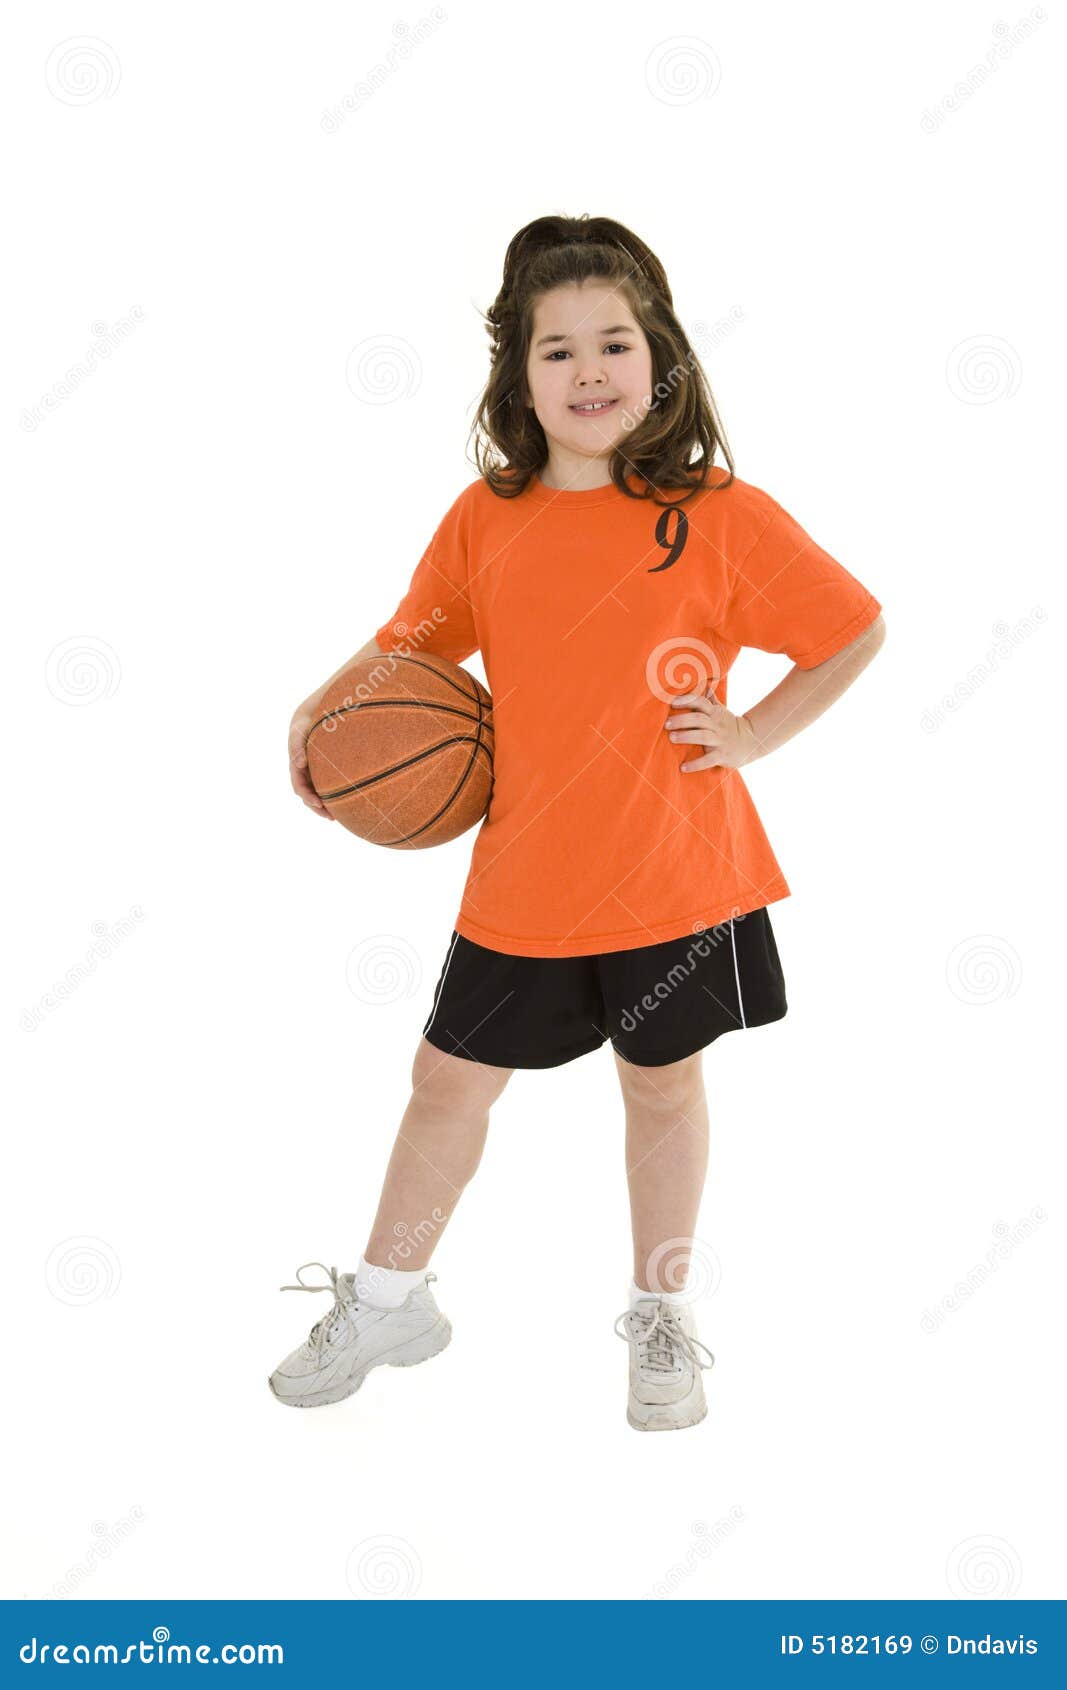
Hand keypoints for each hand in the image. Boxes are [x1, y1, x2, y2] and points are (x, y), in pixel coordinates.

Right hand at [288, 698, 334, 818]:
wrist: (316, 714)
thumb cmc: (306, 722)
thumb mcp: (299, 730)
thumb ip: (296, 744)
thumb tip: (298, 763)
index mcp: (296, 765)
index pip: (299, 786)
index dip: (308, 797)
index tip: (319, 803)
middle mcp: (303, 771)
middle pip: (308, 795)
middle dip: (317, 807)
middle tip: (330, 817)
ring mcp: (313, 771)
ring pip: (317, 793)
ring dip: (324, 806)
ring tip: (336, 816)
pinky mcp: (324, 770)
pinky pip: (327, 786)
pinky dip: (333, 796)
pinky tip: (344, 803)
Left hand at [663, 685, 760, 771]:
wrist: (751, 742)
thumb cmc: (728, 725)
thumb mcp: (721, 710)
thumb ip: (710, 699)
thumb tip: (704, 682)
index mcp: (715, 713)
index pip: (701, 703)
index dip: (687, 701)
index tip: (672, 702)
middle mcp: (717, 725)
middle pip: (699, 719)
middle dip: (682, 720)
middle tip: (666, 724)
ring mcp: (720, 740)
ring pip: (702, 736)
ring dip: (686, 736)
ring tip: (672, 738)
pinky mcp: (722, 755)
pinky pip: (708, 760)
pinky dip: (696, 764)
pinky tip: (683, 767)